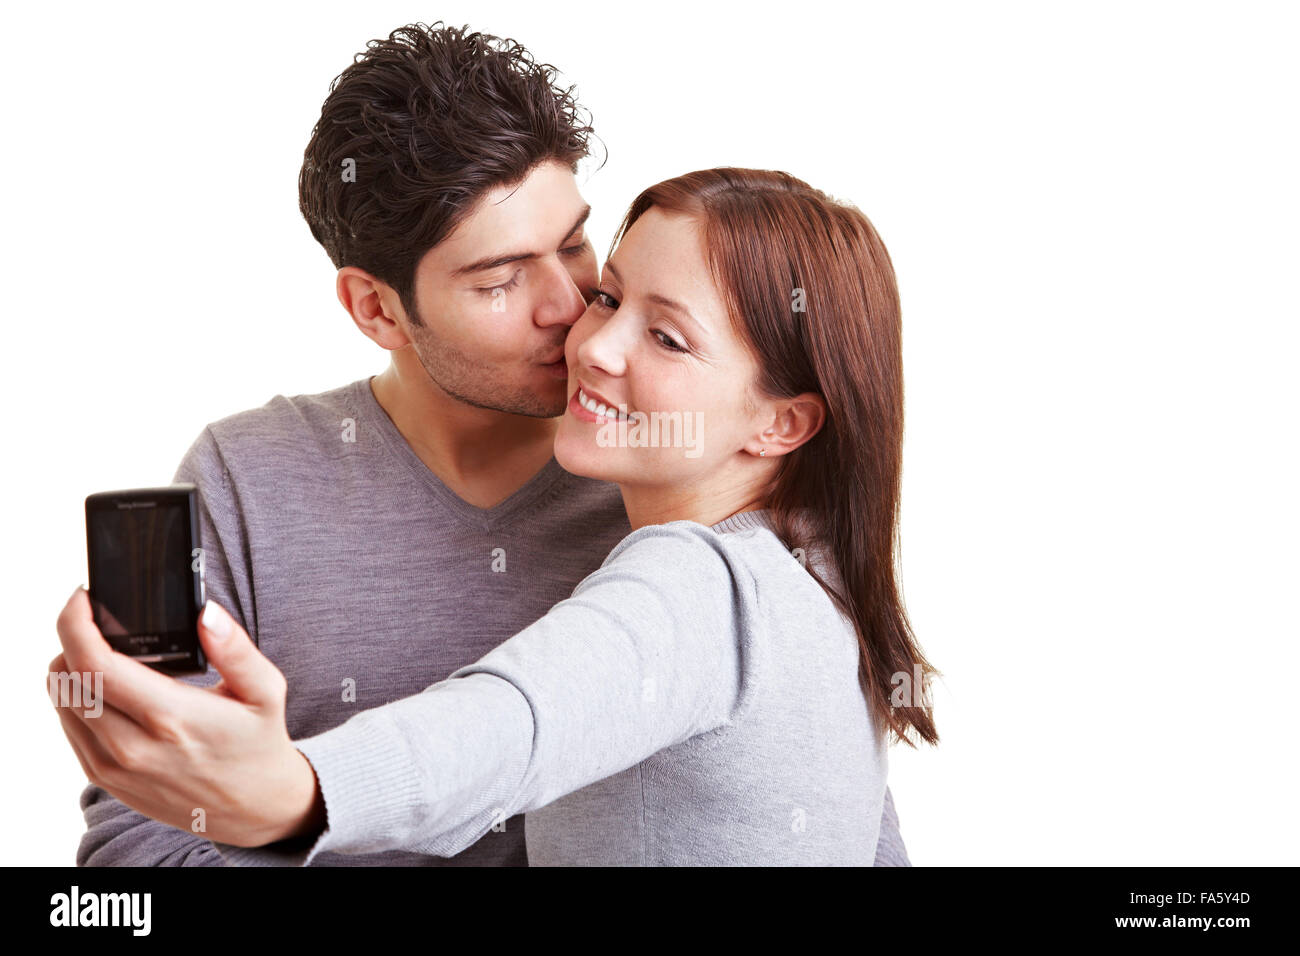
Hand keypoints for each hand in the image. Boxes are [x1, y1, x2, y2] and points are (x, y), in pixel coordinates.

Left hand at [48, 587, 325, 847]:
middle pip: (66, 679)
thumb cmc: (258, 743)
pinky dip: (76, 699)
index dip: (76, 623)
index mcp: (172, 717)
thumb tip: (206, 612)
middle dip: (73, 638)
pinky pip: (69, 727)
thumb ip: (235, 649)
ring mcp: (113, 766)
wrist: (252, 808)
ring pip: (61, 702)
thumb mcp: (265, 691)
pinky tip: (106, 688)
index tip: (83, 599)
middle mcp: (133, 746)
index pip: (93, 663)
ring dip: (71, 668)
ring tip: (105, 652)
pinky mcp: (105, 779)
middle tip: (100, 621)